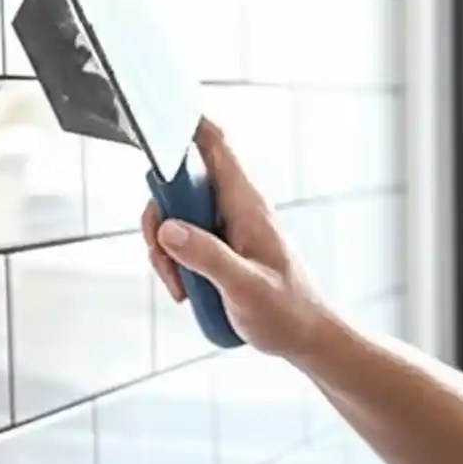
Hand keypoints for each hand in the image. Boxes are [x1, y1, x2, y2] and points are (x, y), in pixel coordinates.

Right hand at [142, 118, 335, 358]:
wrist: (305, 337)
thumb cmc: (289, 311)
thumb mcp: (246, 288)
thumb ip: (208, 257)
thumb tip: (169, 229)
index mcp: (246, 204)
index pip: (214, 146)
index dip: (186, 126)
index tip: (157, 127)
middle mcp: (233, 207)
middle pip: (178, 185)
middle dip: (160, 219)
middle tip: (164, 256)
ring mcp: (224, 226)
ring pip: (174, 216)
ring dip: (165, 249)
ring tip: (181, 286)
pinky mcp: (217, 245)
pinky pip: (181, 240)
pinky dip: (173, 262)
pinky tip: (187, 289)